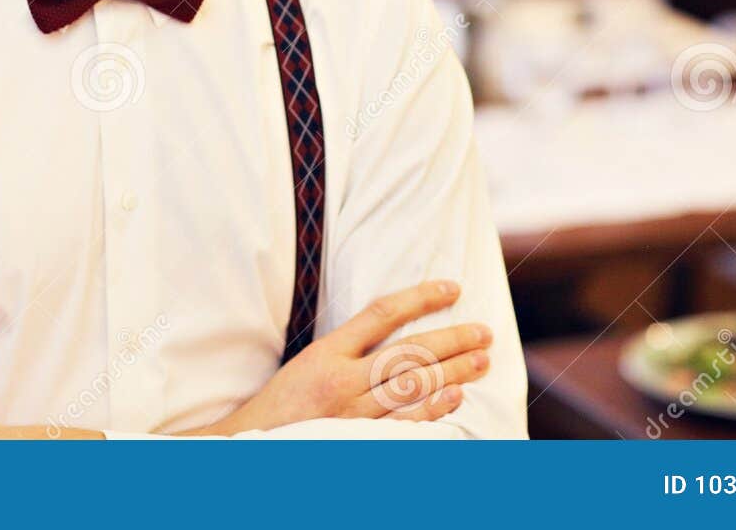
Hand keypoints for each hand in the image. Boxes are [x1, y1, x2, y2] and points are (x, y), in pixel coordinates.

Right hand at [187, 280, 493, 435]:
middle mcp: (341, 380)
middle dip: (452, 339)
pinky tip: (456, 397)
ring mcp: (351, 414)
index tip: (452, 288)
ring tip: (481, 360)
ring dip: (453, 372)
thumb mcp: (307, 363)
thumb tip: (398, 330)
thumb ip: (348, 348)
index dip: (421, 297)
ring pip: (412, 386)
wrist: (251, 446)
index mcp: (326, 353)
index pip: (382, 314)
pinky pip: (403, 424)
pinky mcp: (358, 441)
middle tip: (484, 332)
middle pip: (408, 352)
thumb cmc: (282, 404)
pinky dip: (433, 409)